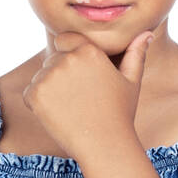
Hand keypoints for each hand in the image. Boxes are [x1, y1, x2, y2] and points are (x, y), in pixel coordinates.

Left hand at [22, 30, 154, 159]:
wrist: (104, 144)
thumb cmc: (120, 113)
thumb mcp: (132, 81)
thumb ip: (136, 54)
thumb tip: (146, 33)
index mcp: (89, 51)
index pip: (66, 39)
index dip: (69, 54)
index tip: (78, 74)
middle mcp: (67, 59)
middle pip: (53, 58)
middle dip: (61, 73)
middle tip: (79, 97)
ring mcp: (48, 76)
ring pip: (41, 75)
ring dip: (50, 87)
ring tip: (71, 107)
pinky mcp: (35, 94)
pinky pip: (30, 92)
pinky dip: (39, 102)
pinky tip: (59, 114)